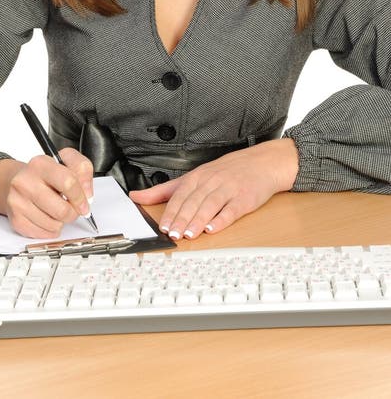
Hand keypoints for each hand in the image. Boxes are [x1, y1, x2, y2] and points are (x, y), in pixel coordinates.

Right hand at [0, 149, 94, 238]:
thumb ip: (83, 170)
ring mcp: (18, 201)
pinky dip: (50, 229)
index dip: (81, 197)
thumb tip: (87, 195)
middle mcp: (25, 181)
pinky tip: (47, 217)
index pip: (68, 182)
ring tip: (56, 210)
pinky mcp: (16, 219)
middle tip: (71, 208)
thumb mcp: (66, 160)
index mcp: (40, 164)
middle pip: (61, 209)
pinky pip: (43, 234)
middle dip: (72, 213)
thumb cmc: (45, 173)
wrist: (19, 181)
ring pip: (53, 224)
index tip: (84, 203)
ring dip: (61, 221)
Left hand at [128, 138, 298, 238]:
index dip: (171, 212)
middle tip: (172, 235)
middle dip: (182, 219)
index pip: (179, 195)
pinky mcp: (244, 198)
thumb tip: (136, 196)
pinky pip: (232, 210)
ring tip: (189, 235)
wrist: (261, 163)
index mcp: (197, 177)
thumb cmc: (225, 172)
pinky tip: (213, 228)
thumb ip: (164, 190)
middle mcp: (211, 181)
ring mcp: (228, 189)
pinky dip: (222, 220)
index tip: (162, 226)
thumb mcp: (193, 177)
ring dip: (198, 221)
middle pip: (193, 202)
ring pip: (210, 205)